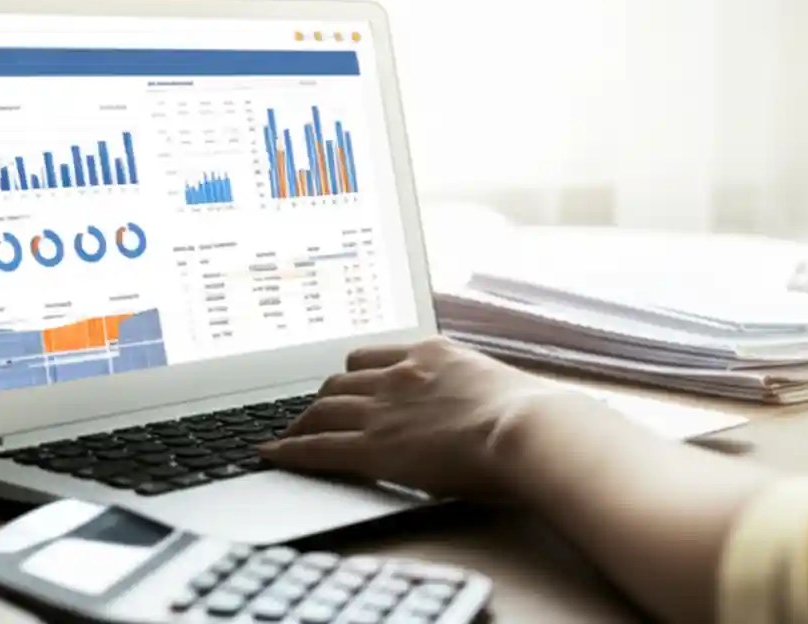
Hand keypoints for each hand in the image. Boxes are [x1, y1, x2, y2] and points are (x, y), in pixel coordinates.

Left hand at [258, 336, 568, 498]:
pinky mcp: (375, 447)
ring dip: (303, 421)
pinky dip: (290, 449)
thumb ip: (479, 392)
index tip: (345, 384)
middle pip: (341, 380)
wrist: (530, 430)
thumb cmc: (534, 417)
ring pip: (323, 408)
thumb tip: (493, 408)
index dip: (354, 375)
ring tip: (289, 435)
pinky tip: (272, 453)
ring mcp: (384, 409)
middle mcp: (400, 375)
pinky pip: (319, 446)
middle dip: (324, 397)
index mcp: (432, 354)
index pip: (374, 357)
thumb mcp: (503, 388)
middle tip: (313, 413)